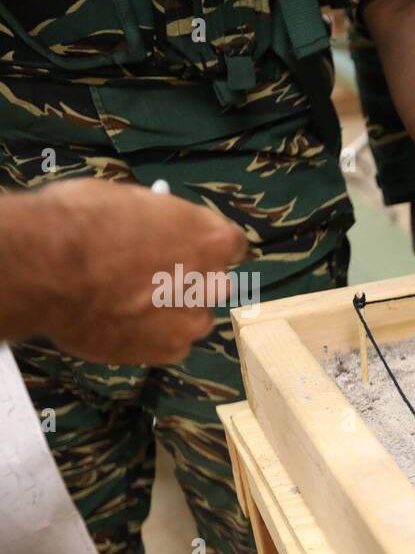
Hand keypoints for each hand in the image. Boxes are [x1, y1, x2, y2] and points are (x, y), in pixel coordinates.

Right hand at [6, 179, 247, 362]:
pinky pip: (168, 343)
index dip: (203, 246)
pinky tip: (120, 324)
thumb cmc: (82, 222)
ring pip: (192, 317)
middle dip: (190, 281)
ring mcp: (193, 321)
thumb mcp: (128, 202)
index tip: (185, 248)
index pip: (230, 244)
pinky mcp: (168, 352)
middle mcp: (214, 283)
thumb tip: (153, 229)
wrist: (46, 269)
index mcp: (212, 238)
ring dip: (171, 312)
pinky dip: (150, 337)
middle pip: (214, 284)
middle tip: (154, 279)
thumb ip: (157, 225)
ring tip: (129, 305)